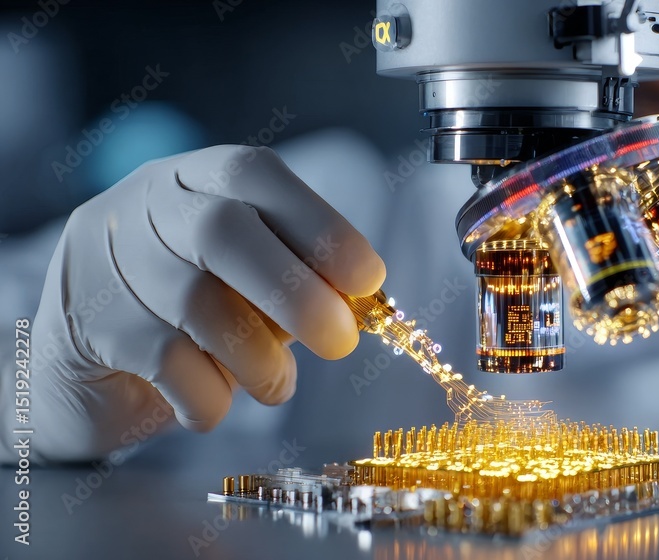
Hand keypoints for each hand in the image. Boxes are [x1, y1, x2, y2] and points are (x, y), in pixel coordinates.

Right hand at [27, 145, 384, 461]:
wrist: (82, 369)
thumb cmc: (188, 317)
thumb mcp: (246, 282)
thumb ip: (295, 280)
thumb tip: (357, 303)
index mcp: (194, 179)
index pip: (255, 175)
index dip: (320, 225)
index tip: (368, 278)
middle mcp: (142, 205)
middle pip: (222, 232)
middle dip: (295, 292)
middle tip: (339, 341)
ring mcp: (105, 261)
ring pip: (198, 304)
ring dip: (258, 359)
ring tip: (275, 385)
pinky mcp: (86, 325)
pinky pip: (168, 365)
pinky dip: (211, 396)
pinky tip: (213, 403)